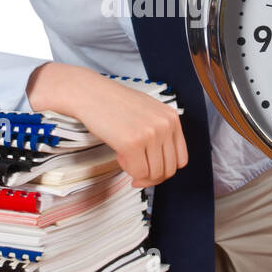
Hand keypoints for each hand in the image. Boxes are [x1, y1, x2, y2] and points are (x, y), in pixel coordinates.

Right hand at [27, 63, 187, 187]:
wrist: (90, 93)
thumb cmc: (114, 103)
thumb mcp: (147, 112)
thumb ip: (159, 132)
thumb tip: (162, 164)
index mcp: (171, 118)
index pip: (180, 159)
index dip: (165, 171)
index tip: (152, 173)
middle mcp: (165, 125)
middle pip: (168, 170)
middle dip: (152, 178)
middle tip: (137, 175)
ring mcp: (150, 134)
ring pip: (153, 174)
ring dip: (138, 174)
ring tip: (125, 159)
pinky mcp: (132, 143)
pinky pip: (138, 172)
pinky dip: (128, 171)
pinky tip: (119, 157)